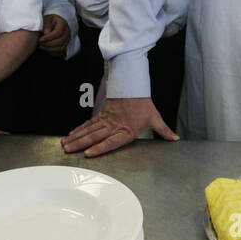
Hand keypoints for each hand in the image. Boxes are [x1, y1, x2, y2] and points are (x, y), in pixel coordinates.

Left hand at [38, 13, 70, 56]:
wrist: (52, 24)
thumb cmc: (48, 21)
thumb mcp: (45, 19)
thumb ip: (46, 24)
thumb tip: (47, 33)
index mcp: (63, 23)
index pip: (58, 33)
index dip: (48, 37)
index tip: (40, 39)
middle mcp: (67, 32)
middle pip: (60, 41)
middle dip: (48, 44)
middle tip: (40, 43)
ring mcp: (67, 39)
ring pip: (61, 48)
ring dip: (50, 49)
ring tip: (41, 46)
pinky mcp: (65, 45)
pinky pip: (60, 52)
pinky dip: (52, 52)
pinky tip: (45, 48)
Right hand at [61, 97, 177, 157]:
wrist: (134, 87)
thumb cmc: (144, 105)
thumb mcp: (155, 118)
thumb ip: (164, 131)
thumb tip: (175, 138)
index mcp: (126, 130)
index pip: (111, 141)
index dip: (100, 148)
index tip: (88, 153)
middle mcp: (114, 126)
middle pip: (95, 136)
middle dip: (80, 144)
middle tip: (68, 150)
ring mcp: (106, 121)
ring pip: (89, 130)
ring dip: (76, 137)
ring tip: (65, 144)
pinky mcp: (102, 116)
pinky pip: (89, 124)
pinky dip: (79, 129)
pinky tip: (71, 134)